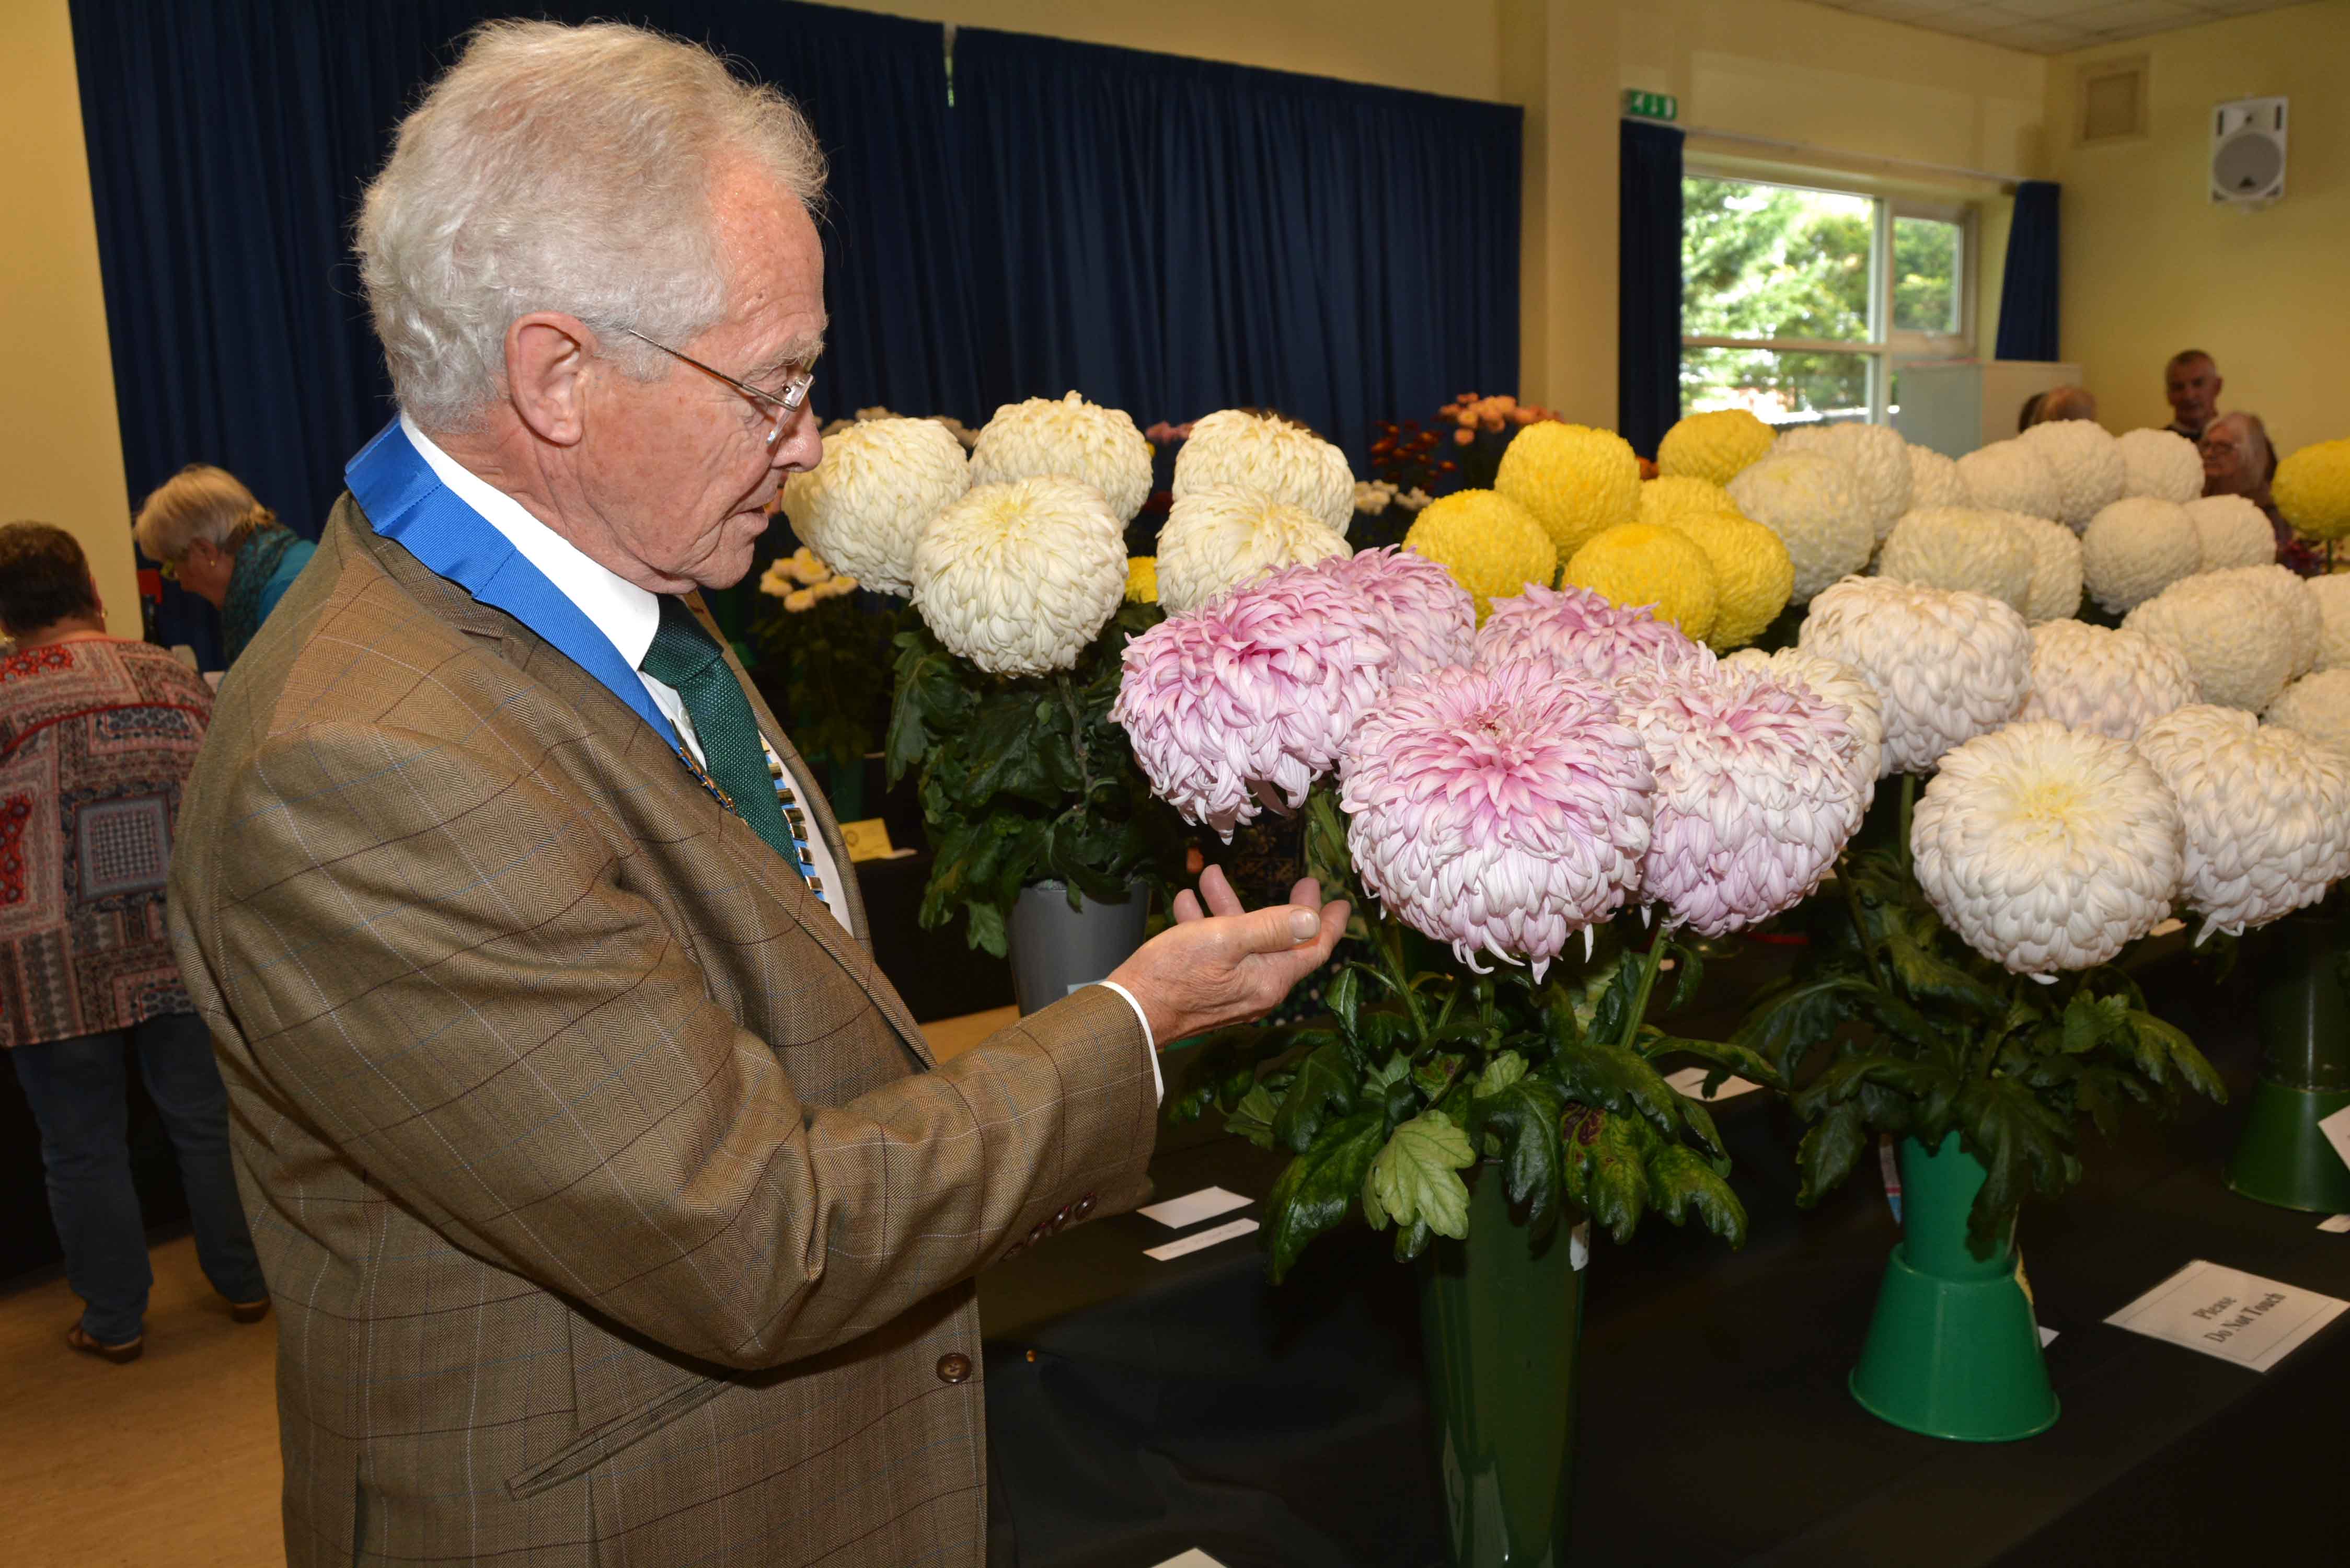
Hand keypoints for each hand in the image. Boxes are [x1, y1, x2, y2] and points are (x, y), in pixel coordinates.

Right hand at [1106, 866, 1349, 1045]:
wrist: (1129, 1014)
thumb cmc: (1174, 973)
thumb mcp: (1225, 938)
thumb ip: (1270, 927)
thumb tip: (1312, 919)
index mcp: (1270, 979)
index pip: (1313, 950)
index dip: (1329, 923)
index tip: (1340, 902)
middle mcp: (1257, 990)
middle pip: (1282, 944)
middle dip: (1286, 909)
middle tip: (1301, 882)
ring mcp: (1231, 992)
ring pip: (1242, 942)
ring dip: (1230, 907)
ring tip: (1210, 875)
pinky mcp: (1205, 991)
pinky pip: (1216, 953)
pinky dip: (1205, 925)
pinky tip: (1186, 901)